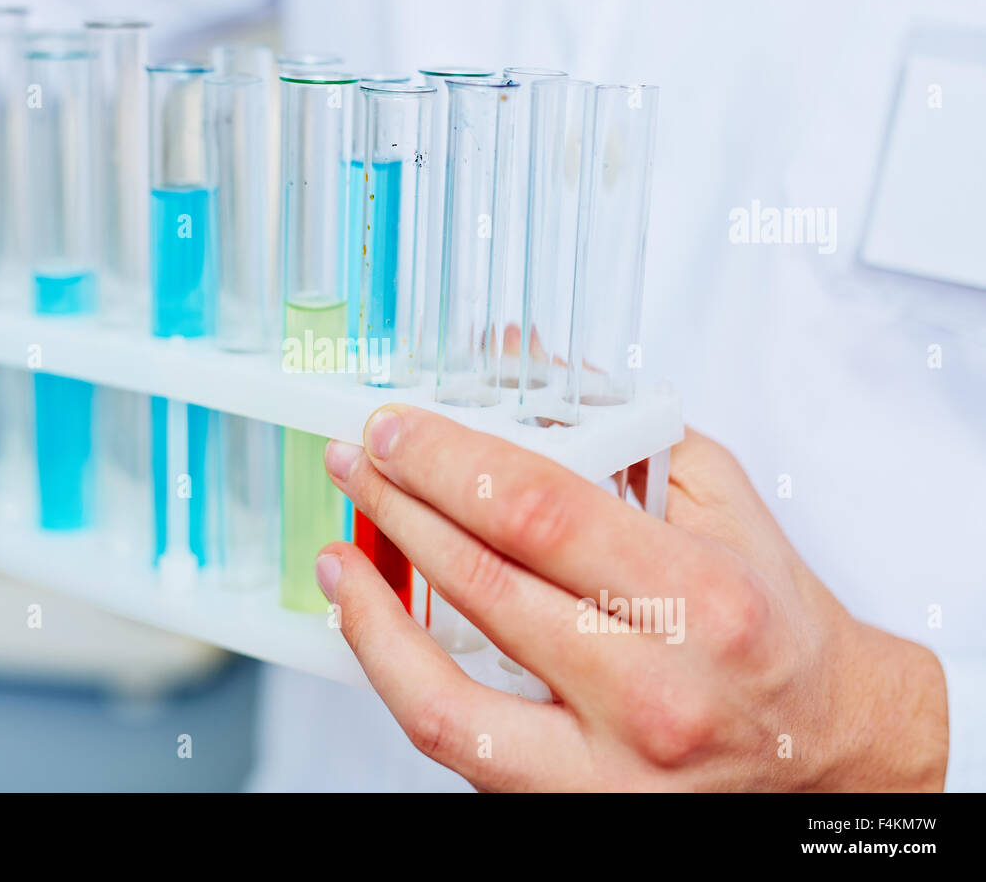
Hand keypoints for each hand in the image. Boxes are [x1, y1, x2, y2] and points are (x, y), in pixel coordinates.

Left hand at [316, 404, 947, 790]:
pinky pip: (458, 748)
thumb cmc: (771, 626)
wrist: (824, 750)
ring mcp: (610, 768)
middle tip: (359, 463)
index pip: (539, 512)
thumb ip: (619, 426)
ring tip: (342, 554)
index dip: (447, 461)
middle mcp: (655, 690)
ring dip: (372, 616)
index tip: (397, 430)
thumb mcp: (721, 503)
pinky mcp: (574, 808)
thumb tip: (514, 358)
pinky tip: (373, 629)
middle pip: (485, 586)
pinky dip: (397, 683)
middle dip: (401, 508)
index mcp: (701, 598)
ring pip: (446, 700)